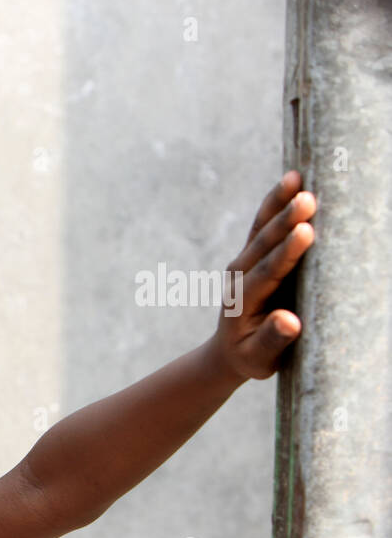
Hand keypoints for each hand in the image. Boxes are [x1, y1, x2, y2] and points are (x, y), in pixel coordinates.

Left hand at [212, 170, 315, 380]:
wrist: (229, 352)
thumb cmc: (250, 358)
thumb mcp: (259, 359)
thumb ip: (272, 340)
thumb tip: (289, 321)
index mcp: (242, 301)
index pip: (267, 273)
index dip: (286, 252)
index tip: (306, 232)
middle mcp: (239, 277)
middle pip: (264, 245)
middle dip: (285, 221)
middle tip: (308, 198)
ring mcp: (243, 263)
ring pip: (261, 228)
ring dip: (279, 203)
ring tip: (298, 178)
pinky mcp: (251, 255)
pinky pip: (262, 225)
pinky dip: (275, 202)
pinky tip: (292, 179)